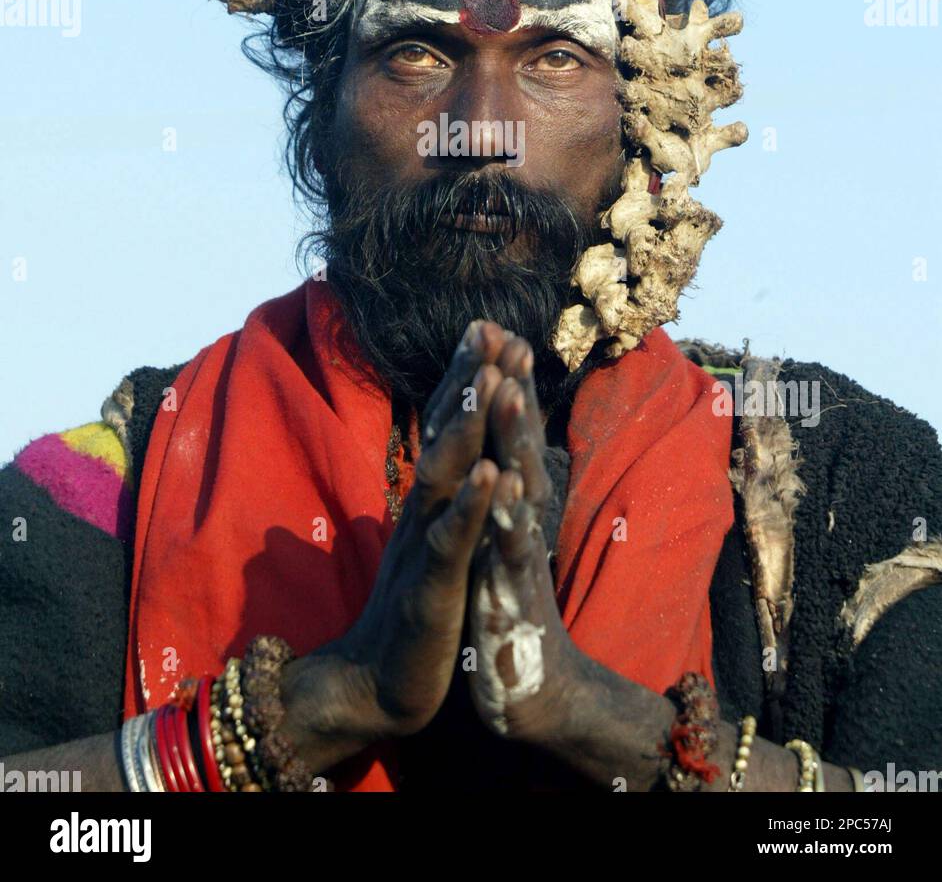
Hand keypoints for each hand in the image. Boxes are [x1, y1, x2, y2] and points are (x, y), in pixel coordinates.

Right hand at [293, 319, 508, 744]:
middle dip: (468, 381)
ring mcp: (423, 546)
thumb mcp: (432, 538)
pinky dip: (473, 505)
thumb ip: (438, 493)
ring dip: (467, 426)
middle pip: (445, 433)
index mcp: (429, 500)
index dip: (465, 377)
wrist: (378, 684)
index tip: (488, 327)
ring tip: (489, 380)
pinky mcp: (432, 588)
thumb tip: (448, 449)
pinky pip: (453, 540)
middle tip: (489, 329)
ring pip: (445, 475)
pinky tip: (492, 473)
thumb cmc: (414, 607)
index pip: (447, 425)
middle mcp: (423, 511)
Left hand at [467, 337, 583, 744]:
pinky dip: (510, 517)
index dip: (495, 381)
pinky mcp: (514, 594)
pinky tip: (506, 488)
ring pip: (520, 485)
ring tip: (508, 391)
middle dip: (510, 389)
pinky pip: (513, 551)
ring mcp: (519, 552)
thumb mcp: (491, 540)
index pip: (501, 433)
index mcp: (507, 503)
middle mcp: (518, 517)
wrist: (530, 688)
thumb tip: (487, 443)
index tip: (487, 328)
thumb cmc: (504, 606)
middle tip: (507, 337)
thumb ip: (492, 490)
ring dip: (514, 438)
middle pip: (516, 444)